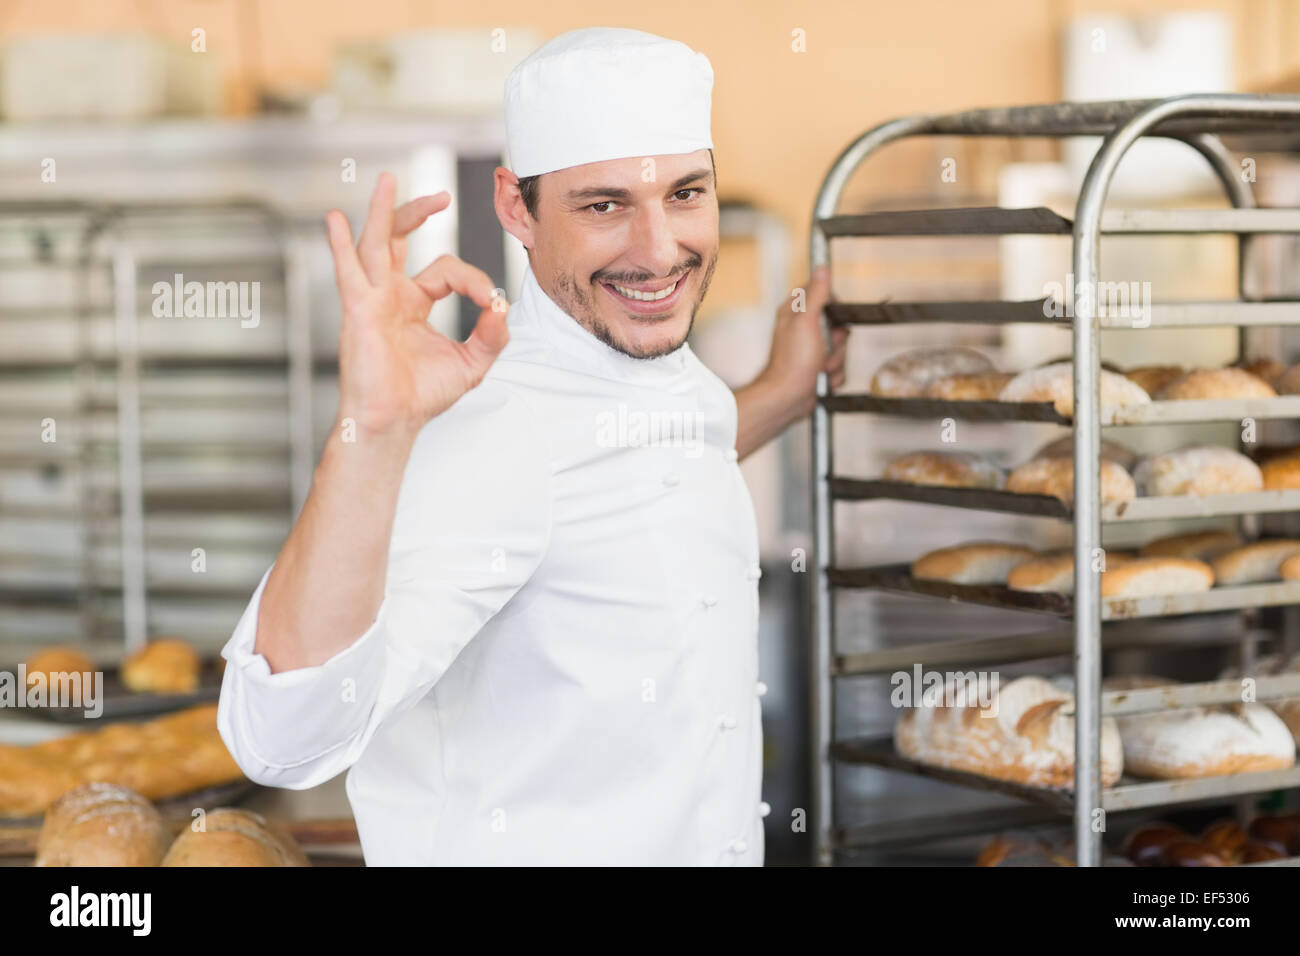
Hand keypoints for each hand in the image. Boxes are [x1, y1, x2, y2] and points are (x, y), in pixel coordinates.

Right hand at [326, 172, 509, 438]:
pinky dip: (341, 246)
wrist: (395, 421)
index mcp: (414, 304)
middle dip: (418, 213)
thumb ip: (492, 334)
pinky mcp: (359, 312)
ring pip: (374, 245)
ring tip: (387, 181)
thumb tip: (503, 306)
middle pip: (400, 240)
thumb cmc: (423, 396)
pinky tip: (335, 220)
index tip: (491, 302)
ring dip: (383, 213)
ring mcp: (373, 300)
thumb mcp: (473, 362)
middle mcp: (391, 295)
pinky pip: (349, 273)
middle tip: (442, 196)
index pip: (446, 271)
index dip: (474, 280)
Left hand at [760, 266, 848, 417]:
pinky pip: (838, 367)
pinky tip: (823, 380)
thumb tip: (821, 269)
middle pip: (836, 325)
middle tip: (826, 349)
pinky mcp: (816, 368)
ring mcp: (809, 350)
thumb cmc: (793, 362)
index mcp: (794, 313)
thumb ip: (816, 295)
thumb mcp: (807, 321)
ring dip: (836, 362)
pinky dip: (834, 375)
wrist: (787, 398)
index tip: (834, 318)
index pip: (821, 296)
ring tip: (822, 369)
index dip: (833, 308)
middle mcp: (801, 330)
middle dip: (837, 342)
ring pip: (839, 348)